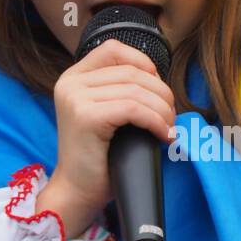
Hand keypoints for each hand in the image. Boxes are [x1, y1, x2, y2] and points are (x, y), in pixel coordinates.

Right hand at [38, 40, 176, 235]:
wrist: (78, 191)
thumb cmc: (99, 157)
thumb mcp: (107, 113)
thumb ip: (121, 90)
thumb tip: (159, 80)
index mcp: (73, 77)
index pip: (114, 49)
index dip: (144, 64)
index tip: (158, 90)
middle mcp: (70, 83)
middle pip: (131, 72)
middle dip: (161, 92)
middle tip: (171, 117)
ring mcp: (75, 98)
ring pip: (136, 91)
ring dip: (162, 110)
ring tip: (168, 128)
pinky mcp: (85, 116)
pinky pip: (133, 109)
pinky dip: (155, 121)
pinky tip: (162, 135)